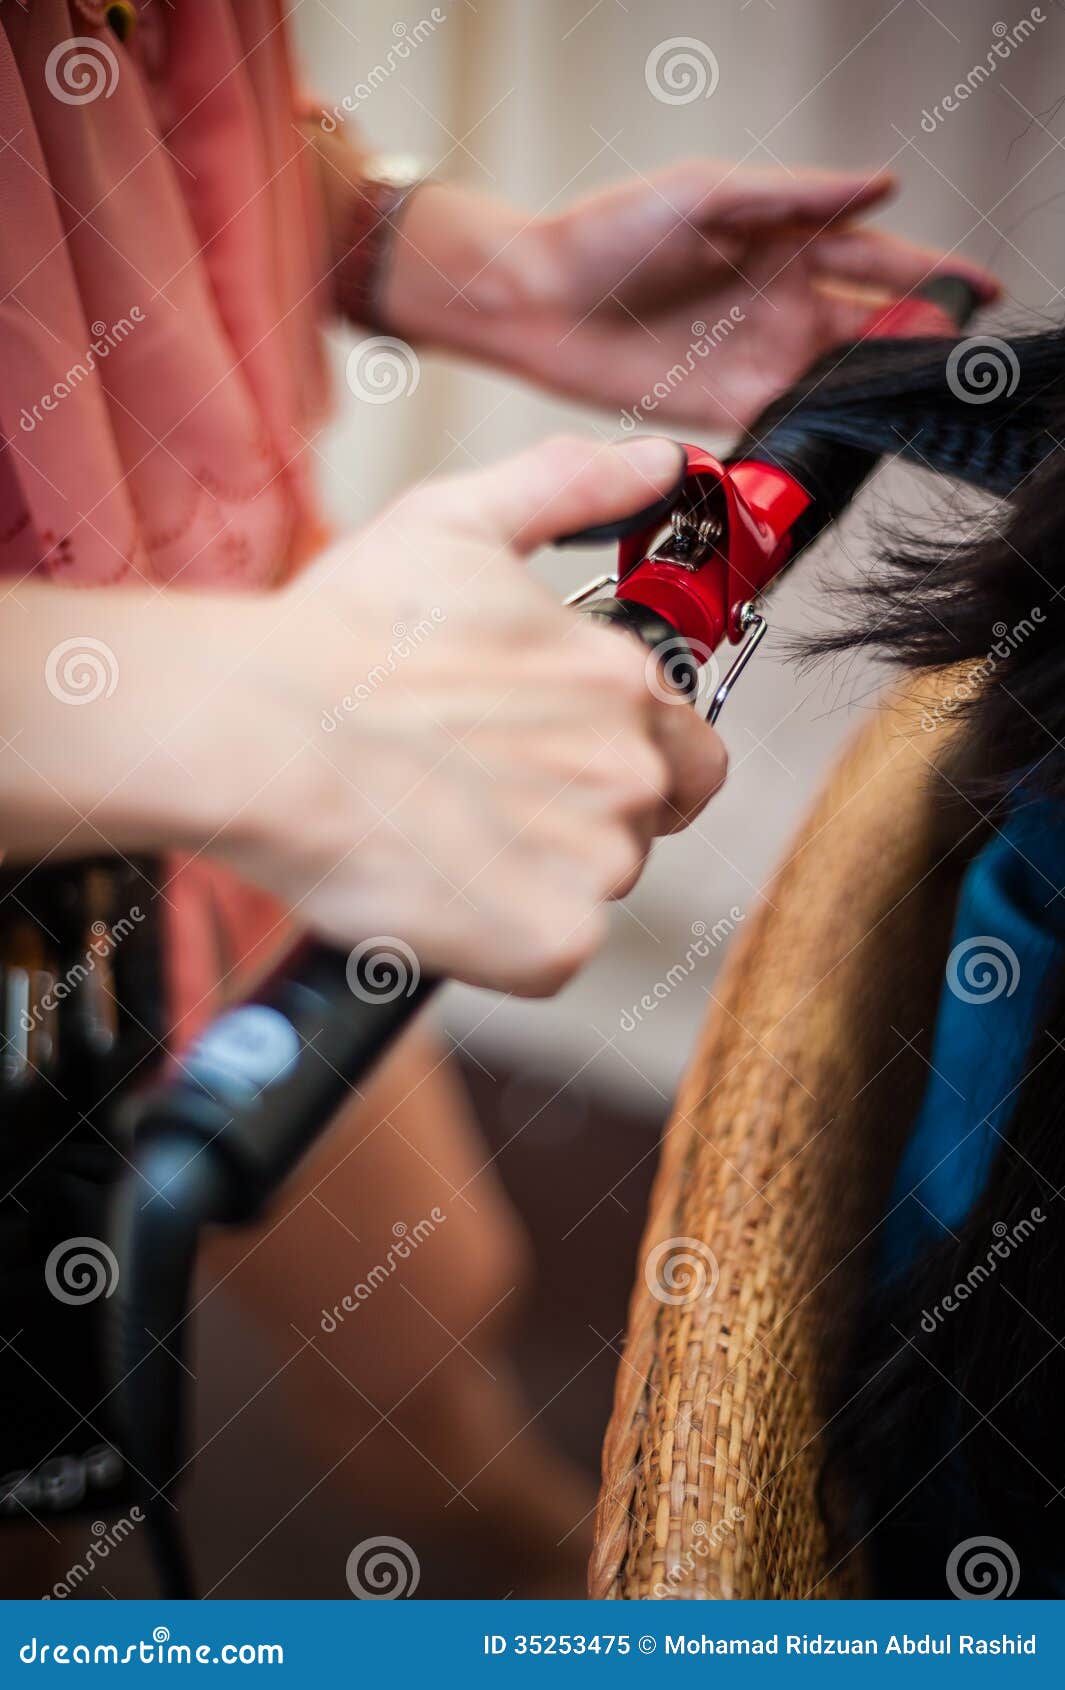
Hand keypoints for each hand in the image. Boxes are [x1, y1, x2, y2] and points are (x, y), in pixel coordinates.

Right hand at [213, 435, 727, 993]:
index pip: (685, 751)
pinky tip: (439, 885)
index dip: (622, 758)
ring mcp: (595, 864)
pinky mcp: (550, 943)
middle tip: (480, 796)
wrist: (255, 734)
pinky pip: (552, 953)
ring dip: (534, 876)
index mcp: (622, 682)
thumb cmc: (342, 634)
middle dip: (579, 818)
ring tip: (444, 834)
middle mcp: (629, 772)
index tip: (545, 760)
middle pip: (642, 824)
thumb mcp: (457, 524)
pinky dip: (502, 937)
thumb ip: (571, 486)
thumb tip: (661, 462)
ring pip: (593, 890)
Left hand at [382, 164, 997, 427]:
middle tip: (957, 354)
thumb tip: (879, 186)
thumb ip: (793, 196)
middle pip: (872, 323)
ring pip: (842, 374)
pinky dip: (827, 424)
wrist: (539, 302)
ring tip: (920, 395)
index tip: (975, 290)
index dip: (930, 272)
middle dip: (919, 337)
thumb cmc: (609, 234)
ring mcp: (758, 355)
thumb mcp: (706, 193)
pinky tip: (856, 429)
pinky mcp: (729, 405)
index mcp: (784, 243)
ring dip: (881, 386)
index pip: (877, 258)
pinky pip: (794, 416)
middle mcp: (780, 301)